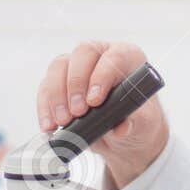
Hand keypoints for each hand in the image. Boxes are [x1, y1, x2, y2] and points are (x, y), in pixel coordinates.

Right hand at [37, 41, 166, 188]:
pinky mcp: (60, 82)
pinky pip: (46, 87)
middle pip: (83, 54)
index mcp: (128, 58)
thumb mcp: (144, 124)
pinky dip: (45, 107)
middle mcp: (101, 56)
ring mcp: (78, 67)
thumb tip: (121, 127)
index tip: (95, 101)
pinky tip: (49, 125)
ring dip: (57, 95)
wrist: (125, 136)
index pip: (114, 56)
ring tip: (62, 121)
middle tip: (77, 112)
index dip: (102, 76)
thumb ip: (135, 122)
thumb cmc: (139, 121)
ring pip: (59, 67)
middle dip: (76, 83)